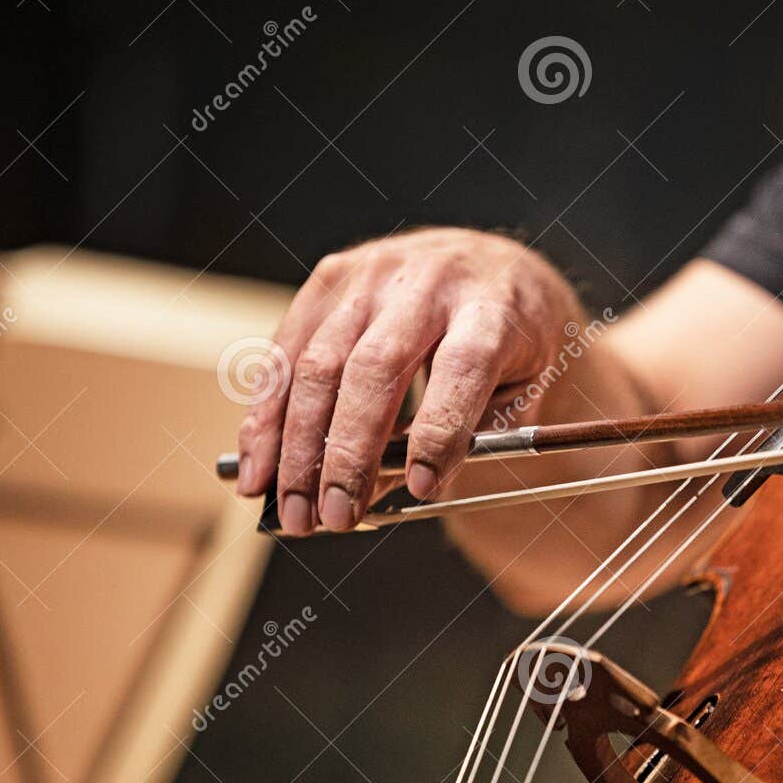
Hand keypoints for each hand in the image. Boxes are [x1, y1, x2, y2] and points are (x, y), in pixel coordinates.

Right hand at [234, 227, 583, 534]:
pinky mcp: (330, 278)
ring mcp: (372, 275)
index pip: (462, 368)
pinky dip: (267, 416)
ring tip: (291, 510)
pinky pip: (286, 352)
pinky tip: (260, 466)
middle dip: (347, 453)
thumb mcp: (523, 386)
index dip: (439, 430)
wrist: (492, 265)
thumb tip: (396, 491)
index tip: (422, 488)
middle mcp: (428, 283)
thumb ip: (471, 438)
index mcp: (490, 309)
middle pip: (374, 369)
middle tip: (333, 518)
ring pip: (317, 363)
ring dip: (294, 447)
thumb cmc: (510, 341)